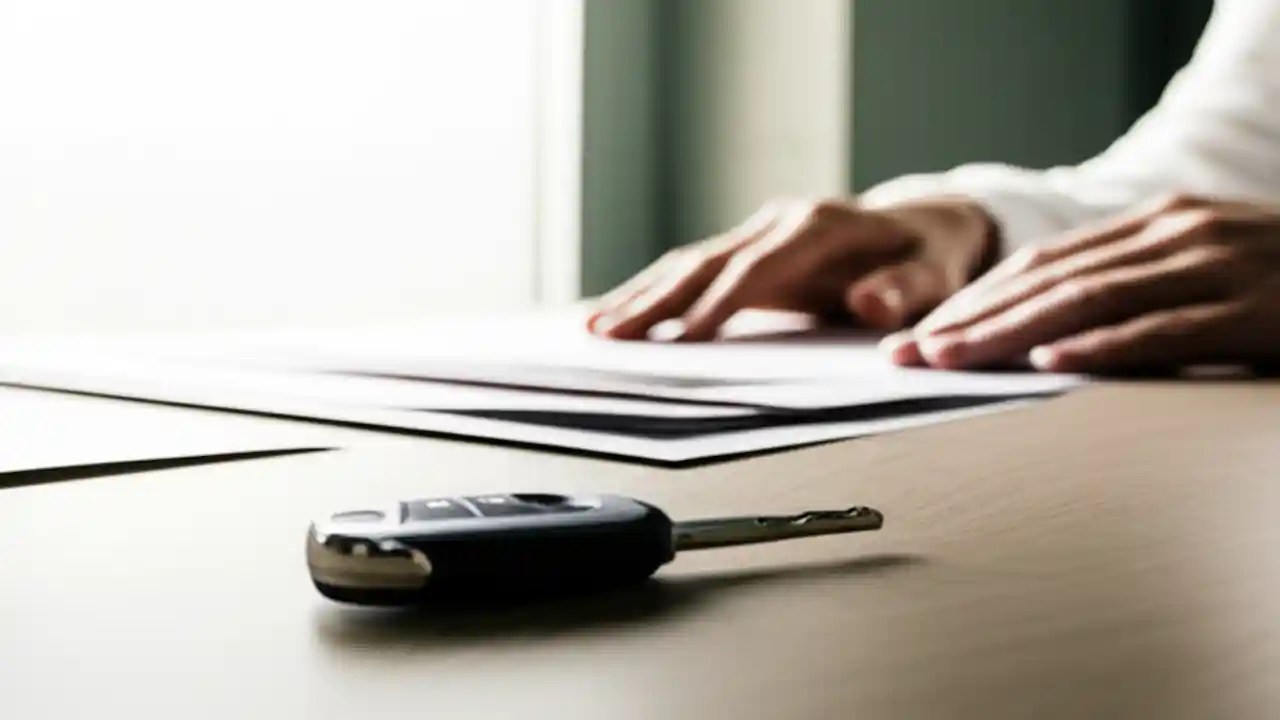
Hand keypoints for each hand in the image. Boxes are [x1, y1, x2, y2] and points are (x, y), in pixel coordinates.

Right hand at [587, 197, 996, 340]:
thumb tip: (869, 303)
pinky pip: (694, 271)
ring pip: (689, 264)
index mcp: (821, 226)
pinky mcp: (750, 252)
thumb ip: (909, 291)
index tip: (683, 342)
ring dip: (641, 296)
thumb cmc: (933, 257)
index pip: (756, 269)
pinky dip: (654, 293)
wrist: (926, 226)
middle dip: (655, 300)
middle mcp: (781, 222)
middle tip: (610, 336)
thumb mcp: (939, 274)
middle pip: (706, 263)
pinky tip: (618, 313)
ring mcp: (760, 234)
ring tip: (596, 329)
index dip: (718, 306)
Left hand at [883, 195, 1279, 372]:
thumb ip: (1130, 288)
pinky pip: (1167, 330)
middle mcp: (1173, 234)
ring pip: (1091, 300)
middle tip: (905, 356)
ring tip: (950, 360)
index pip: (1040, 262)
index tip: (918, 336)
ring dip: (1010, 333)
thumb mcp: (1196, 270)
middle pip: (1048, 279)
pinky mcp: (1254, 309)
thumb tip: (1045, 332)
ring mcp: (1215, 266)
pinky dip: (1105, 348)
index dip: (973, 299)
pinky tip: (1052, 367)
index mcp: (1153, 225)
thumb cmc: (1279, 284)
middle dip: (968, 319)